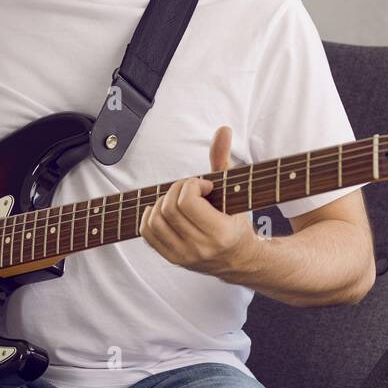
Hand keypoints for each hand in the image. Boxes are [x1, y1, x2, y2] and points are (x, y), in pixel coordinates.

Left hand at [139, 124, 256, 276]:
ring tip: (179, 200)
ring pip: (155, 220)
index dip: (192, 185)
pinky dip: (150, 216)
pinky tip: (165, 210)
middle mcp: (201, 247)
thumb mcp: (234, 191)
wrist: (240, 259)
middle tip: (191, 189)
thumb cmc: (236, 220)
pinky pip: (147, 233)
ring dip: (163, 202)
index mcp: (221, 232)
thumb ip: (223, 159)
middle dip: (177, 189)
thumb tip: (223, 129)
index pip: (187, 202)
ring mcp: (184, 255)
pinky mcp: (172, 259)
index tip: (204, 185)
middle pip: (169, 208)